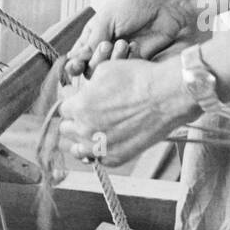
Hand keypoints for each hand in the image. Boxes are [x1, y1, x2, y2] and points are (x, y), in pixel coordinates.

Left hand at [59, 56, 194, 166]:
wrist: (166, 96)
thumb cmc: (138, 78)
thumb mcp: (105, 70)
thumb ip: (88, 85)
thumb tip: (85, 90)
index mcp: (79, 107)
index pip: (63, 110)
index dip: (73, 104)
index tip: (81, 102)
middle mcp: (85, 129)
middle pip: (67, 130)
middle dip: (75, 121)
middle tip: (89, 115)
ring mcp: (100, 147)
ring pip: (78, 150)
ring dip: (82, 140)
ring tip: (95, 133)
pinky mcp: (116, 158)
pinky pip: (98, 159)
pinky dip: (100, 151)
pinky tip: (109, 141)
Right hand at [64, 0, 193, 79]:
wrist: (164, 6)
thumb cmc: (133, 5)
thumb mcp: (107, 19)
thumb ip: (91, 41)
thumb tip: (75, 59)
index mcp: (93, 35)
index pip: (77, 56)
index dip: (74, 64)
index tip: (75, 66)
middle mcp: (105, 48)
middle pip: (90, 68)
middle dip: (96, 59)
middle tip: (106, 46)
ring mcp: (121, 56)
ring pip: (107, 72)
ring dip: (113, 59)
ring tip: (123, 43)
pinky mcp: (137, 62)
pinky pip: (126, 71)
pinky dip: (128, 60)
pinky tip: (135, 45)